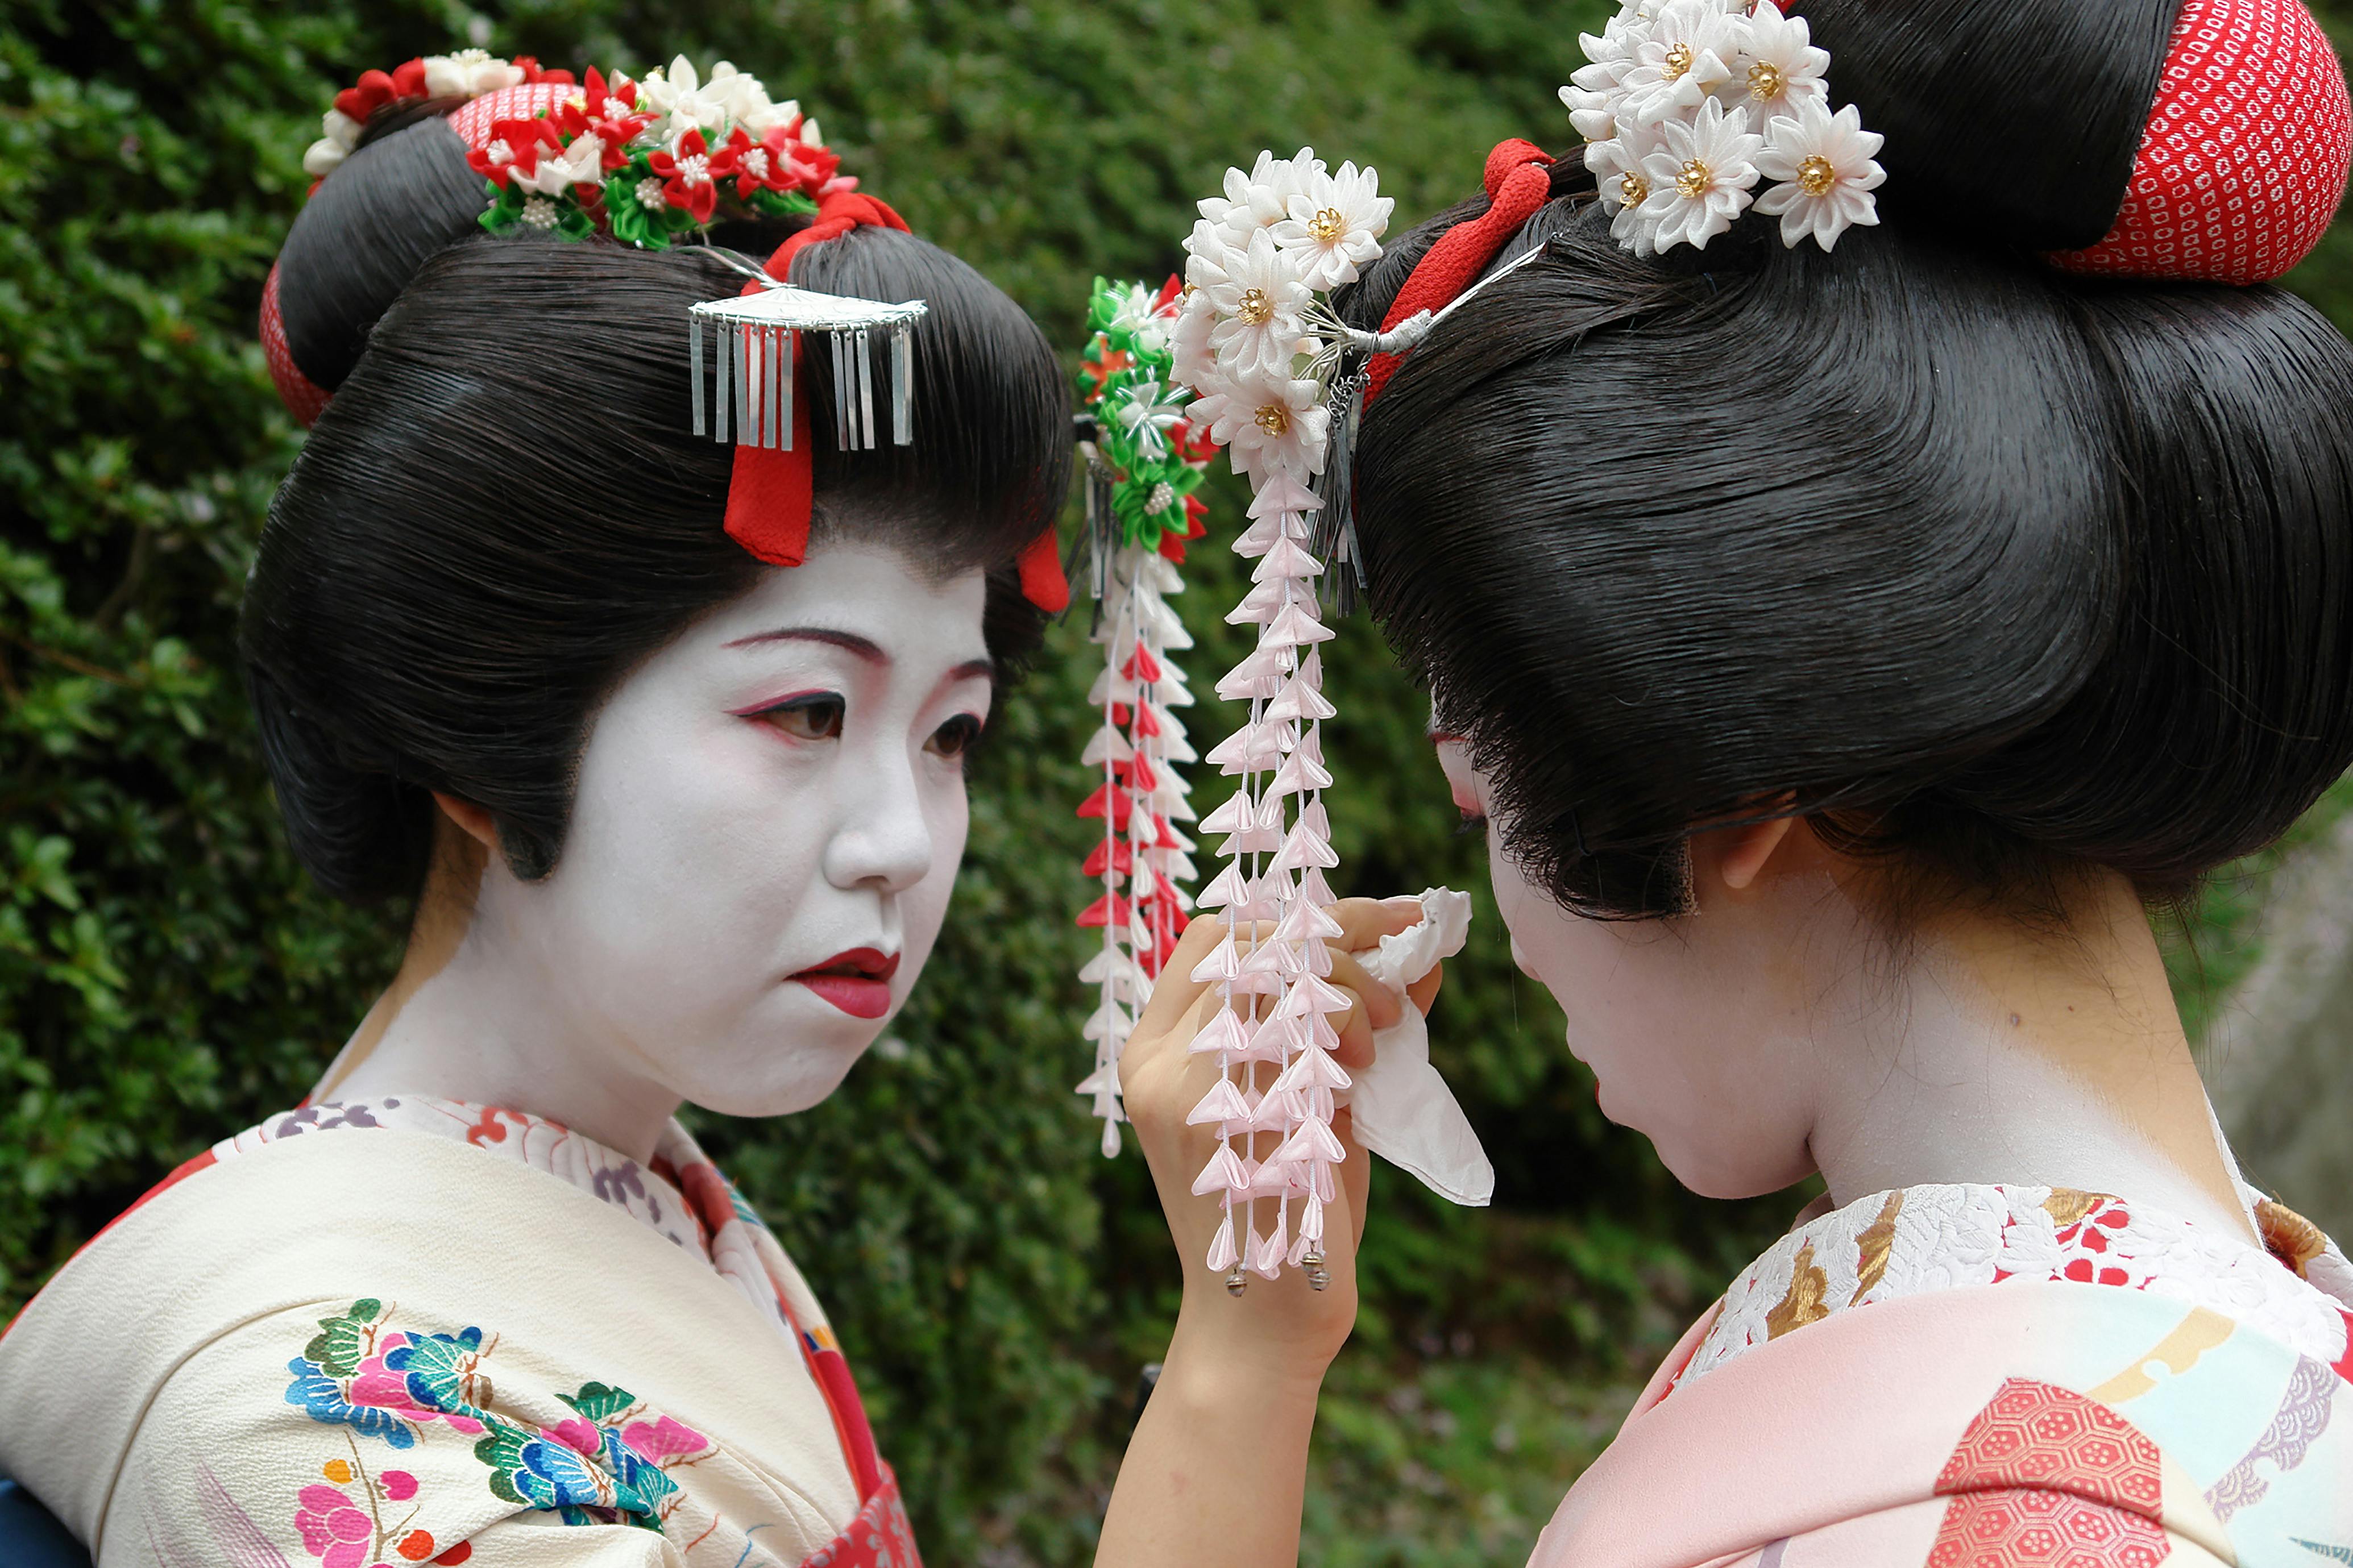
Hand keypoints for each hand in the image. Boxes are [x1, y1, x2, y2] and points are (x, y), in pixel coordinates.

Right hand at [1119, 896, 1442, 1377]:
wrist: (1259, 1325)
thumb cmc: (1290, 1208)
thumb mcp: (1307, 1099)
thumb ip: (1341, 1026)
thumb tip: (1419, 955)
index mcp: (1154, 1049)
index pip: (1217, 937)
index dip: (1303, 917)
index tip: (1384, 921)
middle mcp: (1156, 1066)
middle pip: (1246, 946)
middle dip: (1333, 948)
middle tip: (1387, 998)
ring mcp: (1186, 1100)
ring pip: (1270, 984)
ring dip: (1343, 994)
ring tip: (1377, 1037)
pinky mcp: (1229, 1134)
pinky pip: (1292, 1046)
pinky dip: (1338, 1041)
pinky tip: (1360, 1073)